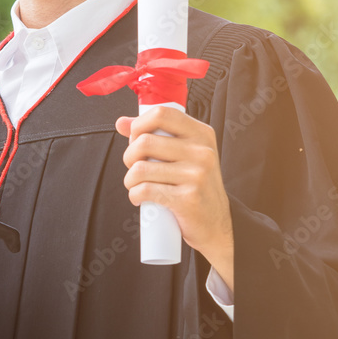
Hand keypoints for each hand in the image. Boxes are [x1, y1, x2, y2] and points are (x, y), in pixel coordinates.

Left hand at [116, 106, 234, 291]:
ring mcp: (197, 175)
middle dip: (129, 157)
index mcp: (202, 134)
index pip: (162, 113)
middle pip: (144, 142)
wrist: (217, 225)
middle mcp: (202, 151)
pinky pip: (144, 190)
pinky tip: (140, 198)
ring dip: (130, 180)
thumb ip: (154, 134)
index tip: (135, 139)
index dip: (139, 124)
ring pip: (140, 168)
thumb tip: (120, 122)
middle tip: (135, 168)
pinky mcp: (188, 199)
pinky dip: (134, 195)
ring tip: (137, 185)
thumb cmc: (194, 185)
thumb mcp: (183, 154)